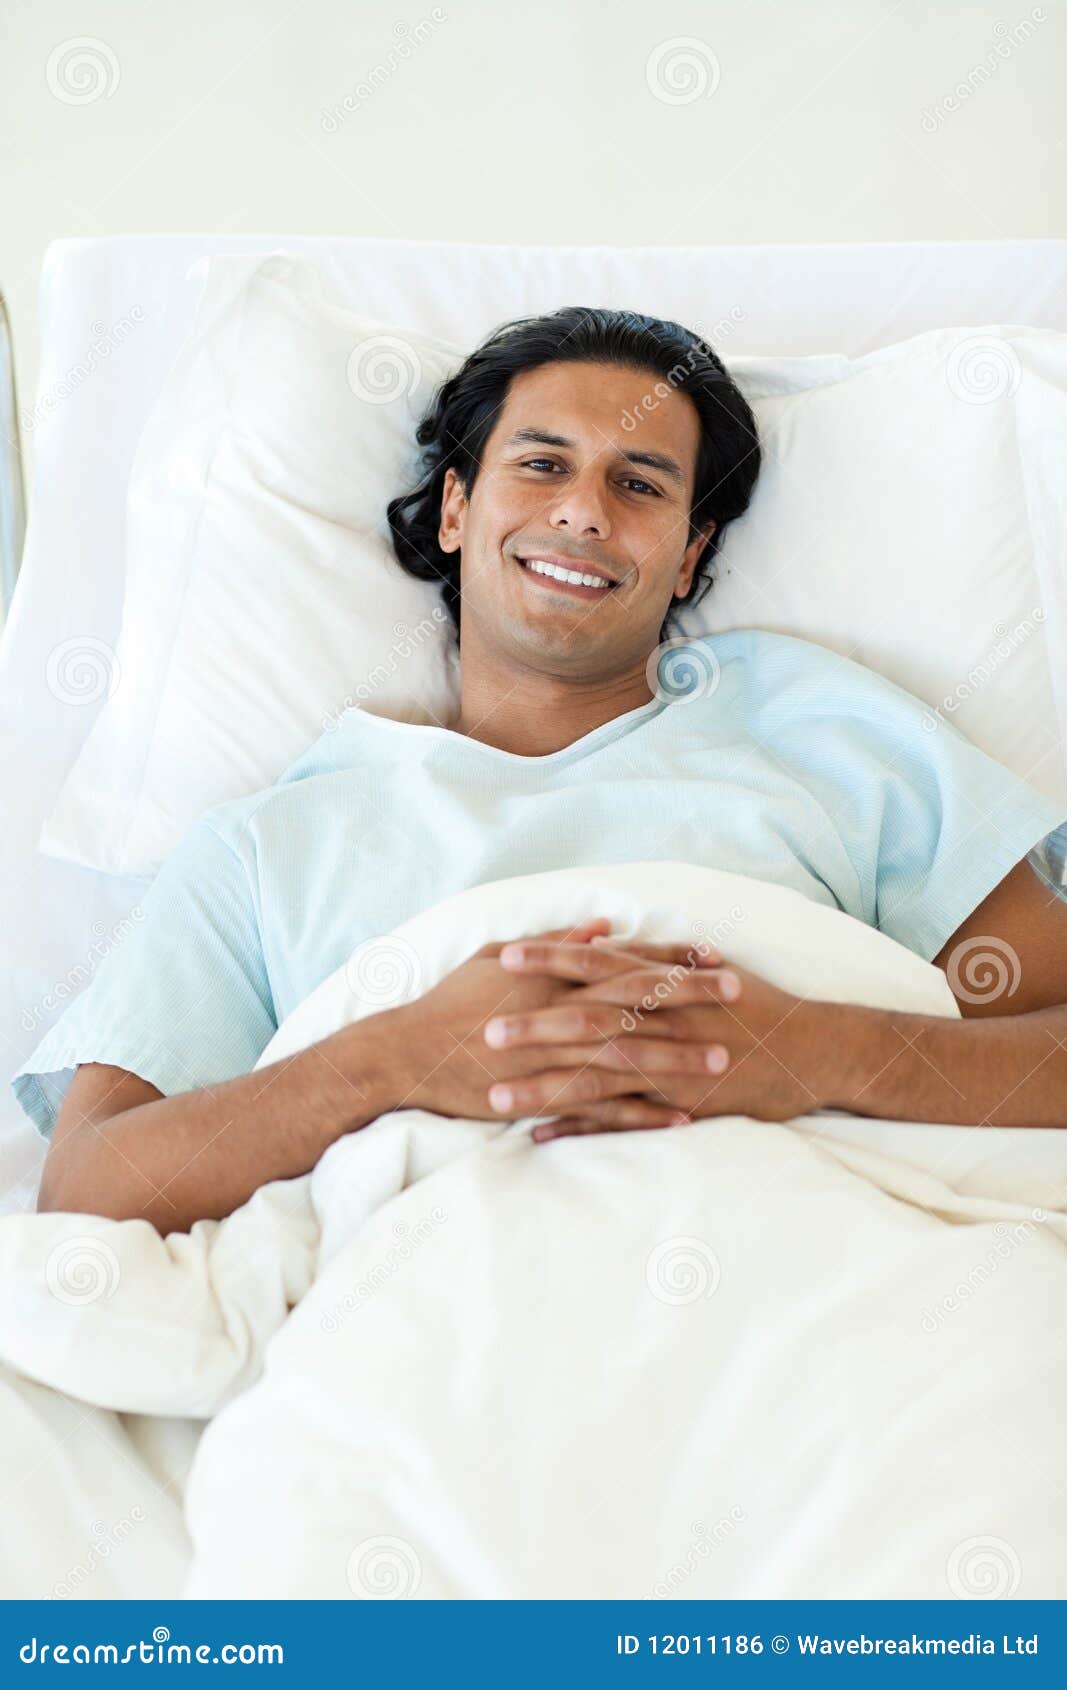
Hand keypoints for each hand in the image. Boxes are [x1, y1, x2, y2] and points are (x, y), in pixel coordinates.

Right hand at [375, 920, 727, 1123]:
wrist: (406, 1053)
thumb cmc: (451, 1001)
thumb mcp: (498, 956)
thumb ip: (556, 941)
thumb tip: (604, 926)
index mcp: (550, 975)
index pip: (621, 960)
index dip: (669, 956)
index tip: (713, 953)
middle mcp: (555, 1011)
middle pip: (635, 1001)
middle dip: (689, 996)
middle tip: (740, 993)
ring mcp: (550, 1057)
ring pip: (624, 1055)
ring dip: (676, 1057)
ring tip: (723, 1059)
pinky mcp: (540, 1096)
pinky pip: (600, 1107)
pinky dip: (641, 1113)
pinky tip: (681, 1119)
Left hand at [483, 933, 825, 1138]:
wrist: (813, 1051)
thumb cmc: (761, 1008)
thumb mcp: (713, 971)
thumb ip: (664, 958)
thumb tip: (625, 940)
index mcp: (665, 984)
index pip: (597, 963)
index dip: (551, 958)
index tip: (505, 955)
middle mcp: (662, 1022)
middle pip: (585, 1019)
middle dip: (532, 1024)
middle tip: (482, 1028)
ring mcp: (670, 1067)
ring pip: (595, 1076)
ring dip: (543, 1084)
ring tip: (494, 1094)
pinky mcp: (681, 1105)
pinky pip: (622, 1119)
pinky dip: (581, 1127)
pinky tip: (541, 1134)